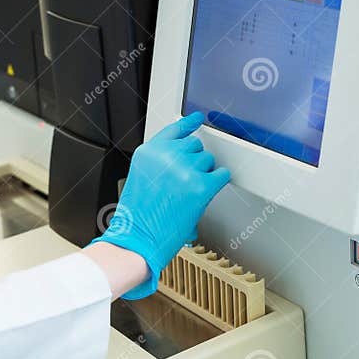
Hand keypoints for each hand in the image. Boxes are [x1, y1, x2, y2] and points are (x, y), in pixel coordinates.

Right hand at [92, 112, 229, 298]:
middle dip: (194, 161)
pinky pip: (221, 175)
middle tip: (185, 181)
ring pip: (208, 160)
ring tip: (188, 193)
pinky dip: (217, 184)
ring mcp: (184, 170)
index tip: (197, 118)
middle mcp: (166, 156)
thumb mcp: (141, 177)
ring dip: (203, 174)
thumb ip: (160, 161)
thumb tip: (186, 155)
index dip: (189, 123)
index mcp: (149, 151)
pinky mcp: (200, 186)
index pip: (175, 129)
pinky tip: (206, 192)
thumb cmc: (137, 217)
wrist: (137, 239)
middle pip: (195, 145)